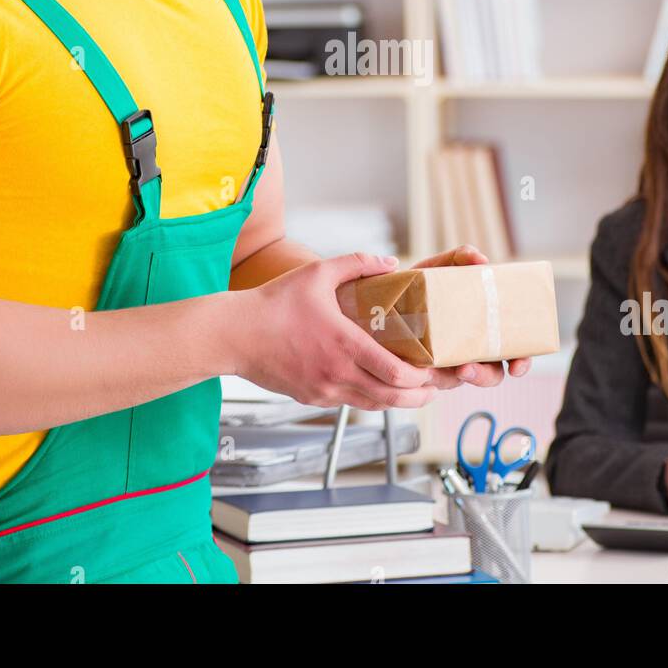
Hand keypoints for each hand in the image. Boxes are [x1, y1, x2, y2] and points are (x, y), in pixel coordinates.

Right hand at [229, 252, 464, 409]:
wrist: (234, 335)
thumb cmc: (274, 303)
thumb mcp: (317, 274)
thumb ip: (357, 263)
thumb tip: (391, 262)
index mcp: (344, 343)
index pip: (395, 372)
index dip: (421, 378)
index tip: (433, 370)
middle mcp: (337, 373)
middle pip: (391, 398)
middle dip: (419, 396)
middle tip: (434, 389)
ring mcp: (324, 390)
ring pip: (372, 405)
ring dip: (397, 401)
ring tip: (414, 392)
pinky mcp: (311, 397)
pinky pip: (349, 403)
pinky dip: (369, 399)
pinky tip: (377, 388)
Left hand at [409, 243, 532, 387]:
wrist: (375, 295)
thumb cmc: (415, 284)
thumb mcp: (438, 268)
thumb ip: (459, 258)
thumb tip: (481, 259)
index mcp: (480, 328)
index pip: (510, 350)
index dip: (521, 361)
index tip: (518, 366)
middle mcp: (467, 349)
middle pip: (492, 374)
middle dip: (489, 375)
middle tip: (476, 368)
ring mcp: (445, 362)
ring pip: (463, 381)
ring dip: (464, 378)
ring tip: (459, 369)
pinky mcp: (422, 368)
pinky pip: (434, 381)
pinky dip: (436, 377)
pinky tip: (430, 369)